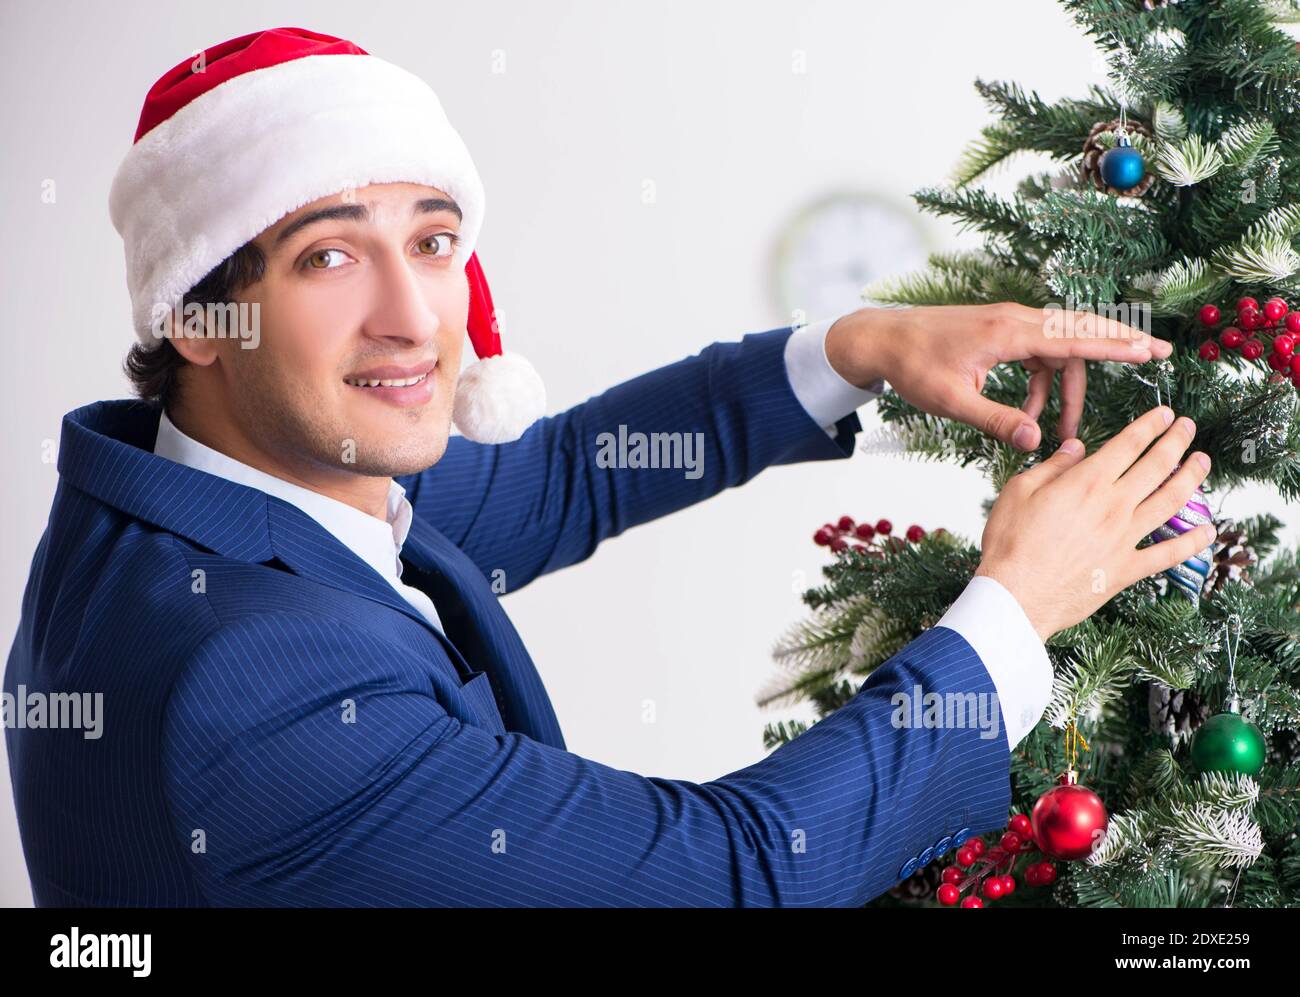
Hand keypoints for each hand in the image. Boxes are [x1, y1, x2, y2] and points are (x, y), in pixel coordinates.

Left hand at [824, 302, 1172, 449]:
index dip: (1117, 345)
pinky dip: (1043, 383)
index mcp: (1008, 332)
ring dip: (1067, 388)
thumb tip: (1037, 442)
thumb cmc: (913, 368)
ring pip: (1059, 348)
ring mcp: (1008, 323)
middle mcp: (1015, 319)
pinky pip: (1038, 354)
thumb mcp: (952, 402)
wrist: (882, 339)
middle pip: (1080, 330)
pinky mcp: (1000, 331)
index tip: (1153, 350)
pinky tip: (1031, 416)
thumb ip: (996, 421)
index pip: (1075, 336)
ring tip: (1064, 432)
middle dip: (1117, 346)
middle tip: (1157, 356)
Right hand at [973, 406, 1214, 641]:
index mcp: (1087, 482)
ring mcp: (1125, 538)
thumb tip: (1075, 449)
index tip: (1165, 414)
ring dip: (1191, 478)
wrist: (1014, 595)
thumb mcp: (1018, 491)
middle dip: (1177, 441)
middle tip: (1189, 428)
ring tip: (1202, 462)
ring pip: (1171, 501)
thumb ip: (1052, 467)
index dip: (1151, 425)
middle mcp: (1113, 506)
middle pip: (1157, 465)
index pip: (1129, 444)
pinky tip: (1207, 531)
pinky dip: (1192, 542)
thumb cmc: (1009, 544)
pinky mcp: (1126, 569)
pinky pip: (1169, 553)